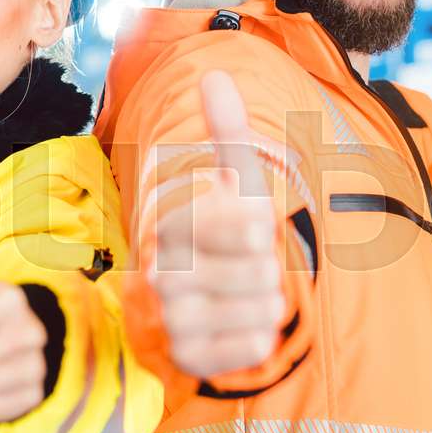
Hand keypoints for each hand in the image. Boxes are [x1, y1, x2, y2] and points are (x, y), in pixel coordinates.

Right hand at [149, 69, 286, 378]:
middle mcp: (161, 274)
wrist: (198, 297)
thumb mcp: (235, 182)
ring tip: (251, 293)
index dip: (258, 228)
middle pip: (259, 271)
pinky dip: (260, 335)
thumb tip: (215, 75)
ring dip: (269, 301)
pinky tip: (246, 322)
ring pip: (260, 310)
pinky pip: (251, 347)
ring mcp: (172, 319)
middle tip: (253, 266)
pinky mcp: (187, 356)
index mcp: (170, 226)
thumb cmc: (226, 231)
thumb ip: (228, 132)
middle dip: (270, 267)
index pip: (236, 225)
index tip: (259, 228)